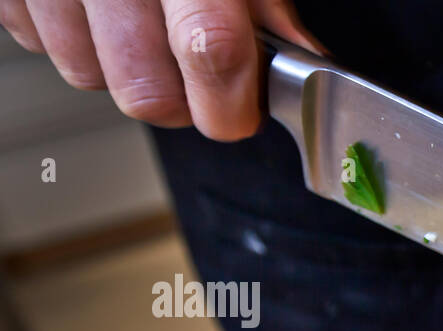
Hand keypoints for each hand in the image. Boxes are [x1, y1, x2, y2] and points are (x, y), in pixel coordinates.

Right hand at [0, 0, 321, 140]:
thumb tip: (303, 61)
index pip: (212, 50)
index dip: (230, 104)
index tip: (241, 111)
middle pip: (145, 91)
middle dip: (180, 101)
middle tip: (195, 74)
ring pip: (90, 75)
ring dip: (124, 69)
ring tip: (142, 22)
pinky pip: (42, 43)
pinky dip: (76, 37)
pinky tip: (97, 4)